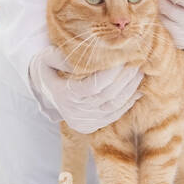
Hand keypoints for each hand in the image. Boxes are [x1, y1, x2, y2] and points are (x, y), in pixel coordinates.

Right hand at [27, 46, 142, 133]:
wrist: (45, 90)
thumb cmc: (49, 69)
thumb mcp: (46, 58)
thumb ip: (60, 57)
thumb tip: (80, 60)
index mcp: (64, 95)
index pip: (94, 86)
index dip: (111, 73)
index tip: (123, 57)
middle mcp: (75, 111)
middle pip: (108, 96)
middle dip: (125, 78)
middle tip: (137, 62)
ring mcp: (84, 121)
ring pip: (114, 107)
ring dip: (130, 90)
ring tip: (139, 73)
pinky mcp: (91, 126)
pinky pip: (114, 115)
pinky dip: (127, 102)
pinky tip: (136, 89)